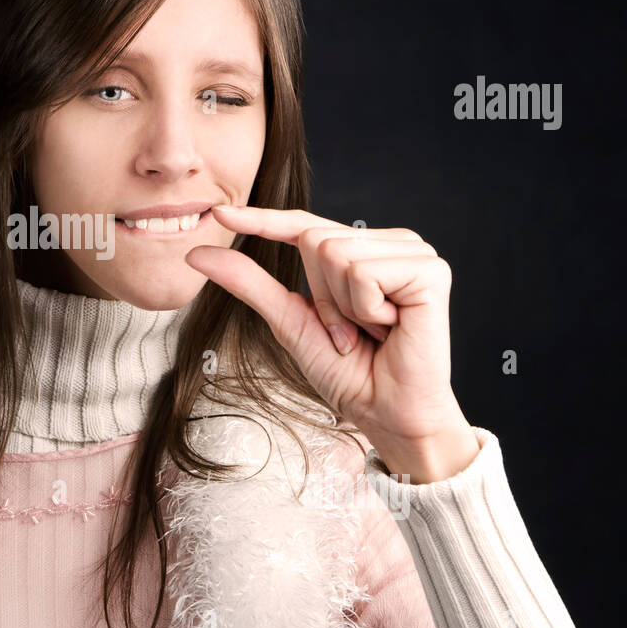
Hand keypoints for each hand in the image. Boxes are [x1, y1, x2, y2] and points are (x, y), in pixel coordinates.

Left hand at [185, 205, 478, 483]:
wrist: (388, 413)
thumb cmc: (348, 373)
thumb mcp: (289, 322)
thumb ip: (249, 283)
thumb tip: (194, 254)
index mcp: (360, 250)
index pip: (303, 224)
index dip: (262, 219)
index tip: (217, 214)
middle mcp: (389, 243)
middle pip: (315, 239)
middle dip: (322, 297)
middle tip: (351, 333)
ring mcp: (414, 253)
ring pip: (337, 253)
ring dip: (344, 308)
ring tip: (373, 333)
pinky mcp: (431, 271)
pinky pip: (364, 272)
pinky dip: (366, 309)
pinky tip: (392, 328)